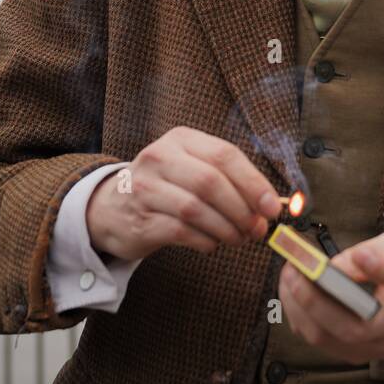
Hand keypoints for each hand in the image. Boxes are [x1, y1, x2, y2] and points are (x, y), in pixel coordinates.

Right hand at [85, 126, 281, 261]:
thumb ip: (230, 180)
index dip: (253, 183)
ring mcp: (145, 187)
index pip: (225, 155)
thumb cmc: (166, 187)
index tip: (272, 207)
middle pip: (211, 181)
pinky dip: (205, 240)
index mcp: (182, 139)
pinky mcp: (139, 218)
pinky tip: (213, 244)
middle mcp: (160, 157)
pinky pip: (180, 231)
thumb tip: (270, 205)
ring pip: (196, 208)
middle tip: (257, 229)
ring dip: (226, 228)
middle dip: (242, 209)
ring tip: (239, 238)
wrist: (111, 207)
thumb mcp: (193, 168)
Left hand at [278, 228, 383, 363]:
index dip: (383, 269)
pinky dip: (301, 319)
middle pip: (356, 324)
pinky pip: (323, 343)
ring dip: (301, 308)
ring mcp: (378, 344)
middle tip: (294, 269)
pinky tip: (292, 295)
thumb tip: (338, 264)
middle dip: (317, 297)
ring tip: (287, 277)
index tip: (362, 254)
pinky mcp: (361, 354)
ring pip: (333, 337)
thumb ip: (378, 249)